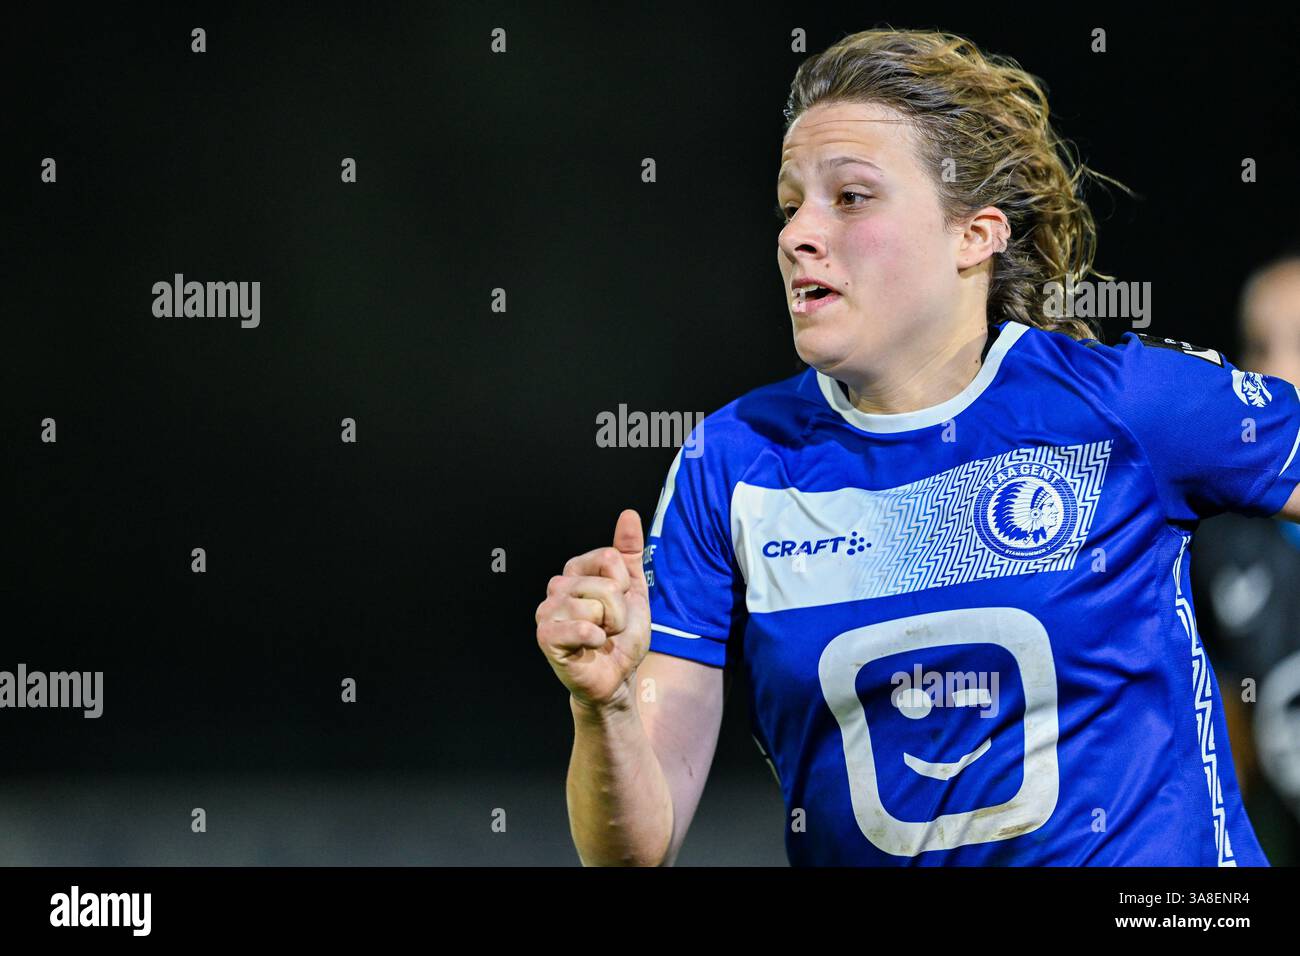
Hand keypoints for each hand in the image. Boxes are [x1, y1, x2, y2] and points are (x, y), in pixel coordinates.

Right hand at [535, 509, 651, 710]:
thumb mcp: (634, 589)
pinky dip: (597, 641)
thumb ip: (630, 551)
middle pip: (605, 583)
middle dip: (619, 611)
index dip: (624, 585)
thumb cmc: (622, 636)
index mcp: (575, 572)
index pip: (608, 556)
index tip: (618, 605)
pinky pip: (583, 628)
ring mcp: (548, 611)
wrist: (617, 677)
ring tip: (600, 638)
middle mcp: (557, 587)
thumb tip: (628, 514)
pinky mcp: (546, 636)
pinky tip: (590, 648)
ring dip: (609, 628)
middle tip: (609, 626)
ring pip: (595, 606)